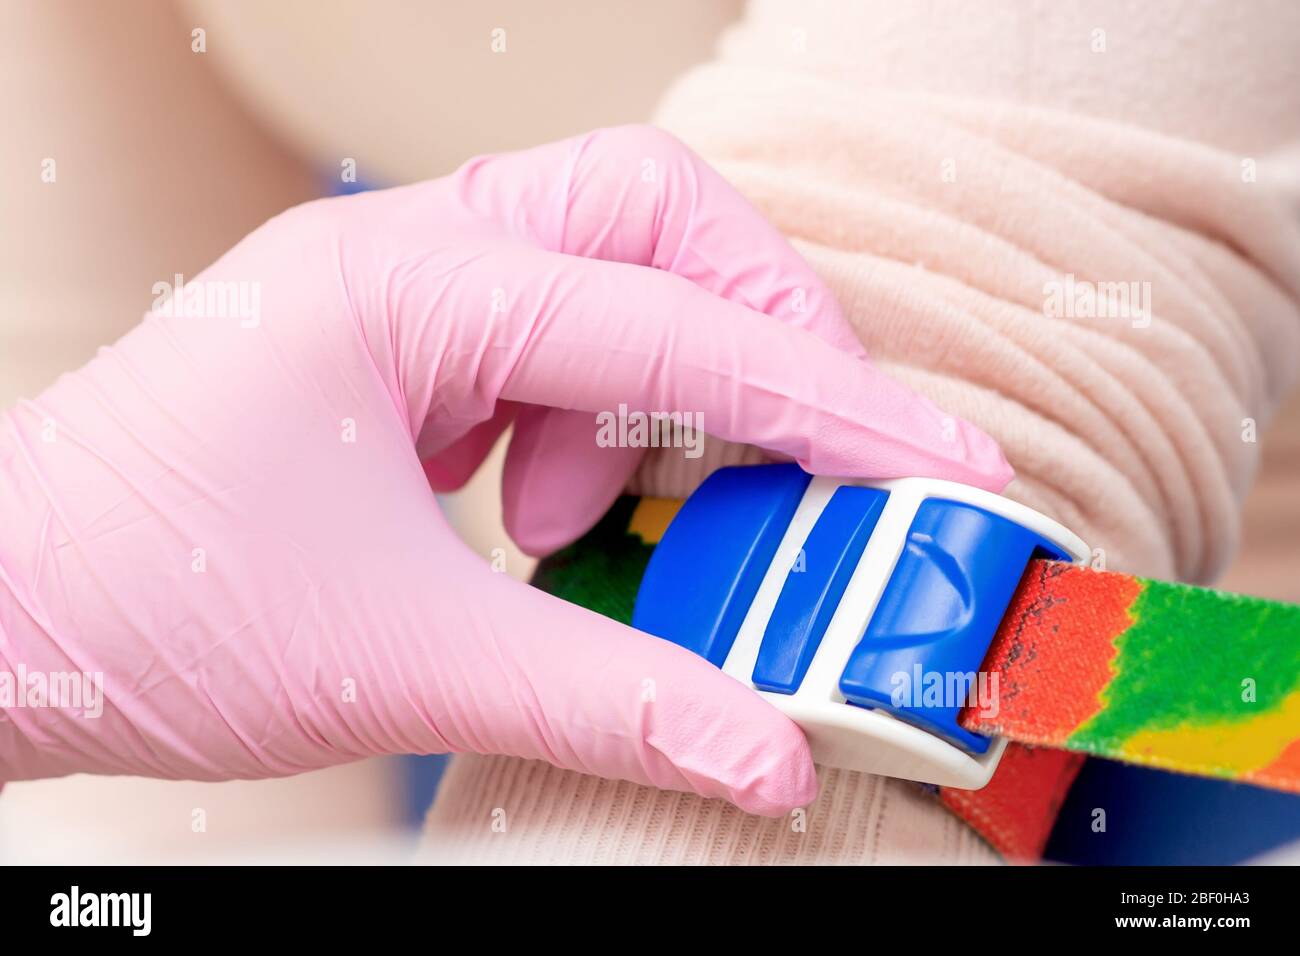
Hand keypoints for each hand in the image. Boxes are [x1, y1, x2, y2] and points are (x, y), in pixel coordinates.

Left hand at [0, 126, 1009, 813]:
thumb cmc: (150, 608)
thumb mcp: (407, 660)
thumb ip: (608, 696)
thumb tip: (764, 755)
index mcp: (404, 290)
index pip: (671, 329)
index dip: (826, 403)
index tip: (940, 461)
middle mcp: (411, 254)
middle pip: (653, 208)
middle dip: (756, 322)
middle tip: (794, 447)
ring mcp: (405, 288)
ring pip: (610, 258)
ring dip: (658, 381)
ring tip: (592, 517)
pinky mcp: (403, 343)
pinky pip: (553, 332)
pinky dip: (591, 416)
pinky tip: (536, 510)